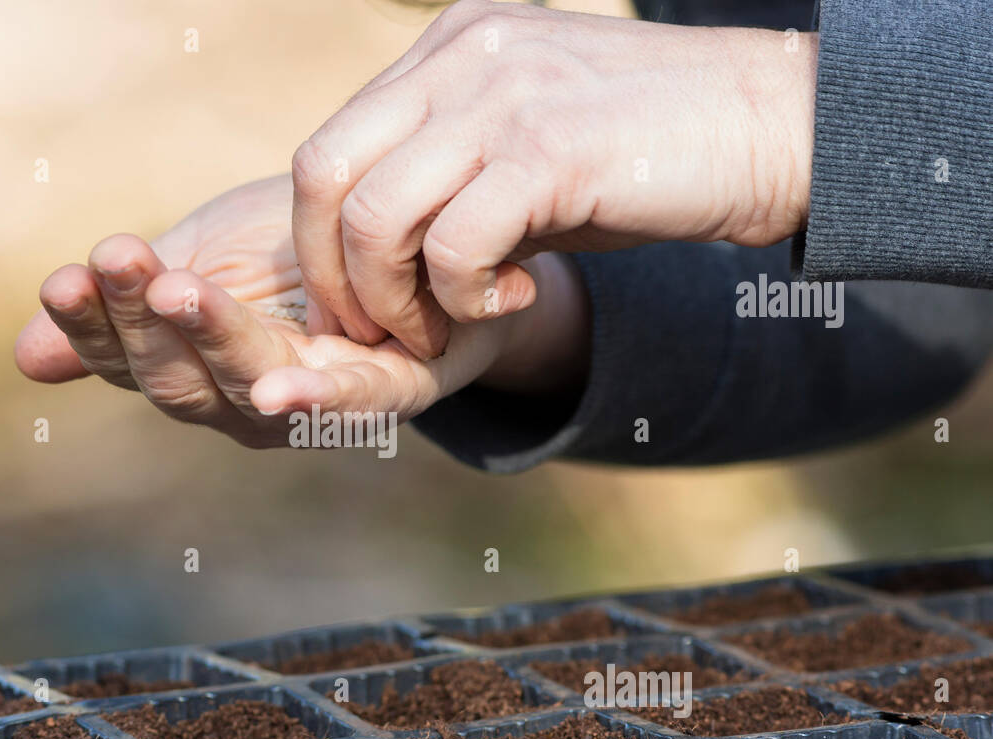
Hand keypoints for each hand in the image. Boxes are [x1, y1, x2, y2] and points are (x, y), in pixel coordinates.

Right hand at [14, 174, 589, 448]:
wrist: (415, 240)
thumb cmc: (302, 256)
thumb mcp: (208, 262)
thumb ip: (136, 304)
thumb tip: (23, 357)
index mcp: (195, 367)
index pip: (125, 355)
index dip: (93, 325)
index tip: (62, 279)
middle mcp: (246, 401)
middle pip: (177, 377)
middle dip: (141, 320)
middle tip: (115, 261)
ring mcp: (314, 407)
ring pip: (250, 385)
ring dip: (212, 341)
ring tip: (177, 292)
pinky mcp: (392, 394)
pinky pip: (351, 403)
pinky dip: (316, 397)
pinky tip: (280, 387)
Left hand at [291, 0, 815, 357]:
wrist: (774, 125)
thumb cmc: (649, 152)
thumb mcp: (527, 150)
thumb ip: (450, 176)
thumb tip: (379, 253)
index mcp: (447, 48)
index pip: (327, 150)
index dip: (321, 246)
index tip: (358, 307)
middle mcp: (461, 56)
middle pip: (322, 179)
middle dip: (337, 279)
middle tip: (380, 334)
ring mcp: (502, 96)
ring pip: (375, 219)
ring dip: (396, 303)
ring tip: (446, 328)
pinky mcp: (549, 149)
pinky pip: (451, 248)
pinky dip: (464, 300)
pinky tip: (516, 299)